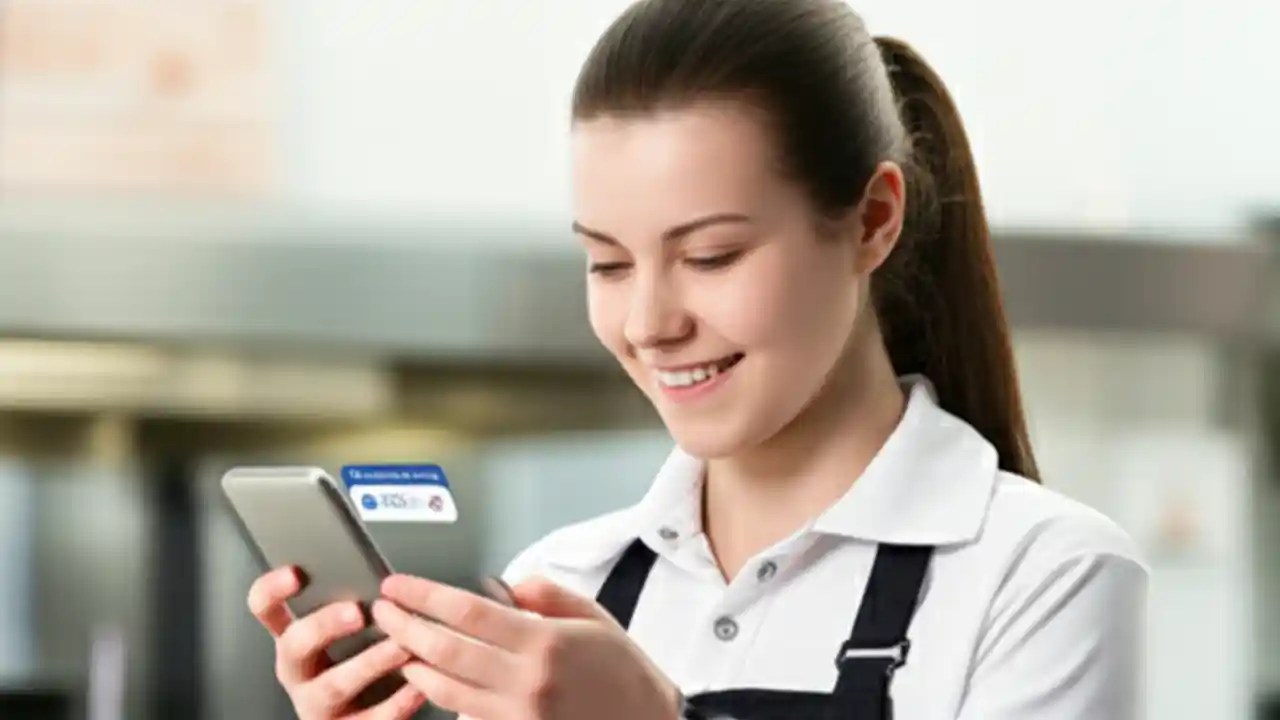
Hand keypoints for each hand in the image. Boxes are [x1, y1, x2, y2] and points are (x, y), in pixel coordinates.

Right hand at [247, 566, 426, 718]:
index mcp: (295, 638)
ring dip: (369, 663)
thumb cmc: (363, 659)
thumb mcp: (349, 630)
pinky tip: (419, 684)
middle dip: (324, 626)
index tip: (296, 572)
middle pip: (294, 645)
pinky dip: (398, 702)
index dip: (272, 590)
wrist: (367, 714)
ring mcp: (317, 704)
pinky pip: (371, 718)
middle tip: (357, 612)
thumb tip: (381, 577)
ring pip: (334, 685)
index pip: (265, 609)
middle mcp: (298, 671)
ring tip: (400, 646)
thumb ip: (354, 603)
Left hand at [371, 574, 681, 719]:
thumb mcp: (594, 618)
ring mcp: (518, 714)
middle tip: (384, 610)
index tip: (399, 584)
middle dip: (405, 627)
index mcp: (545, 642)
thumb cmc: (623, 672)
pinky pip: (464, 713)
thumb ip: (547, 595)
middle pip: (445, 650)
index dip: (425, 595)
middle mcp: (526, 681)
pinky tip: (429, 677)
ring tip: (398, 643)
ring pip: (445, 688)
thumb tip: (507, 586)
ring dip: (414, 664)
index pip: (468, 612)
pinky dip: (440, 693)